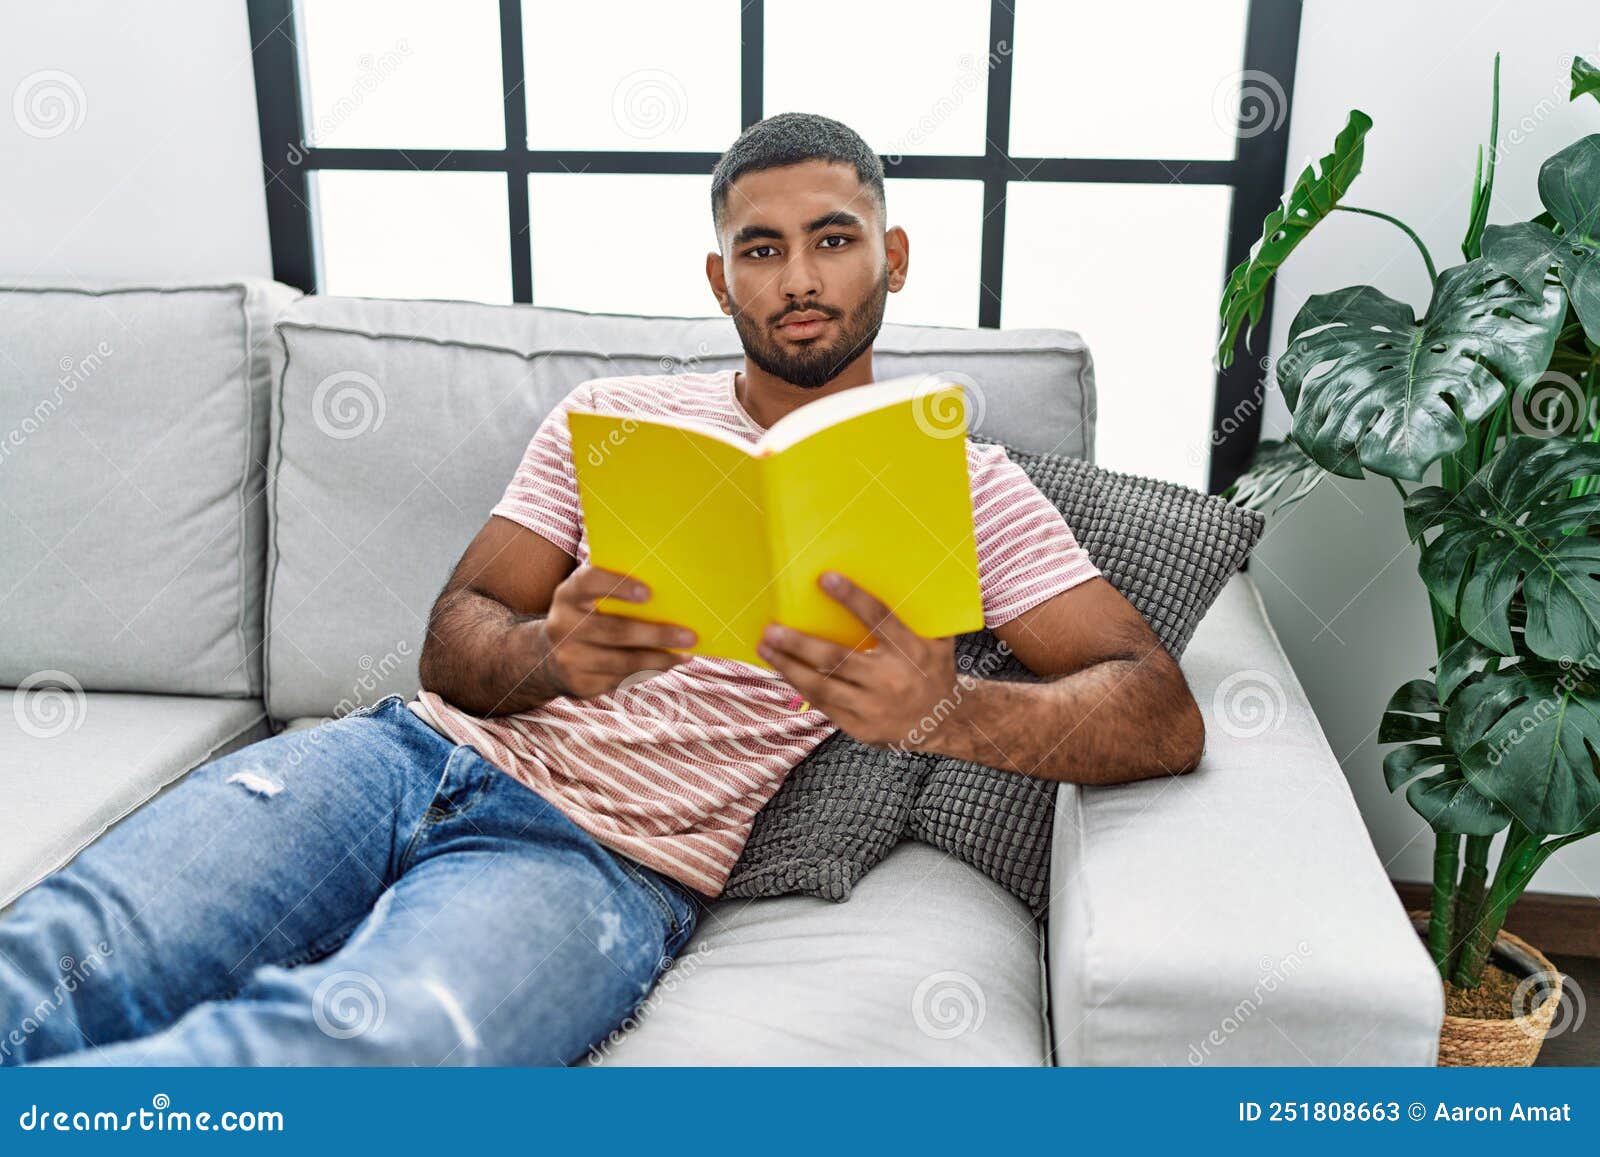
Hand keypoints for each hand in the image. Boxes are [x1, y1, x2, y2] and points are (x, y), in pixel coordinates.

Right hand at [538, 565, 695, 698]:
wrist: (548, 657)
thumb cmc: (585, 616)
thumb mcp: (588, 596)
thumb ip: (615, 586)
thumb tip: (669, 587)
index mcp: (567, 595)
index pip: (589, 583)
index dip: (618, 586)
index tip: (648, 593)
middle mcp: (562, 627)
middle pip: (615, 631)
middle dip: (657, 634)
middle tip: (689, 636)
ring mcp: (569, 659)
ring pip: (624, 662)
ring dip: (660, 659)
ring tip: (685, 655)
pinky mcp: (580, 685)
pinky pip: (622, 679)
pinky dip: (649, 672)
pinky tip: (666, 664)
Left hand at [756, 571, 960, 747]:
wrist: (946, 723)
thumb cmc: (935, 670)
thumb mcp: (938, 641)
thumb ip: (921, 613)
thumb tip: (900, 570)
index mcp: (911, 651)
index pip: (879, 619)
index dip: (852, 598)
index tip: (824, 579)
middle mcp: (890, 680)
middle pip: (836, 659)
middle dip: (800, 643)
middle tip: (773, 628)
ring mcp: (873, 707)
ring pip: (822, 686)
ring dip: (789, 666)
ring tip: (765, 647)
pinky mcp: (860, 727)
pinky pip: (824, 705)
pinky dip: (801, 686)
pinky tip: (784, 670)